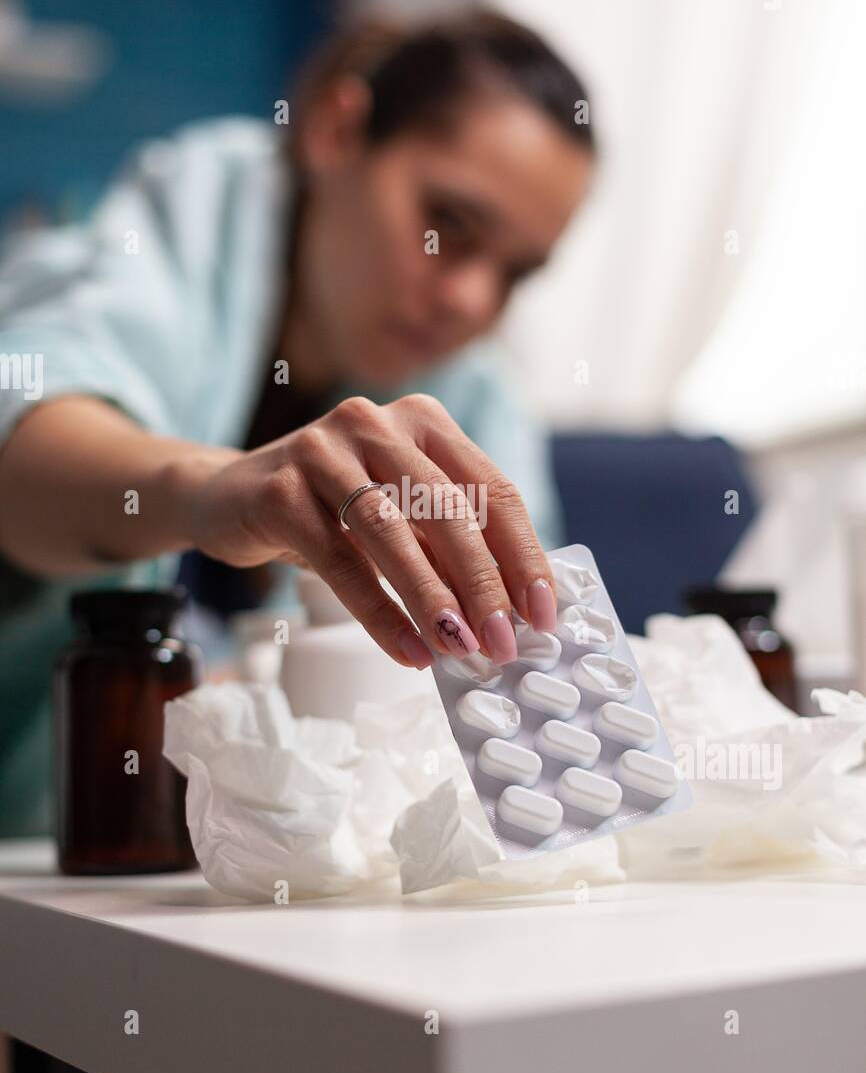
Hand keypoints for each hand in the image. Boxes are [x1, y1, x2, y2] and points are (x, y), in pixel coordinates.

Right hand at [181, 394, 557, 668]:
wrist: (228, 496)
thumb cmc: (332, 510)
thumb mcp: (399, 512)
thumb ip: (448, 544)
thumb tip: (512, 611)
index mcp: (423, 422)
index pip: (492, 490)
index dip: (523, 556)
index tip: (544, 614)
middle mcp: (376, 423)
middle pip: (448, 510)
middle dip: (483, 585)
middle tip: (503, 644)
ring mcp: (324, 449)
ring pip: (393, 533)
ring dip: (431, 598)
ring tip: (457, 650)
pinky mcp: (281, 489)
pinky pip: (339, 560)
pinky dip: (377, 611)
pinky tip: (406, 649)